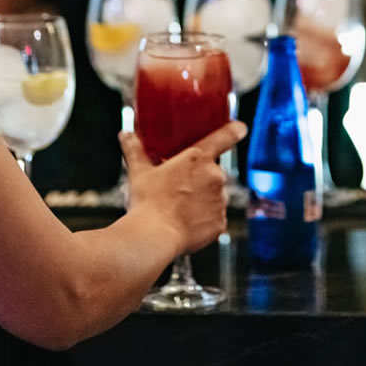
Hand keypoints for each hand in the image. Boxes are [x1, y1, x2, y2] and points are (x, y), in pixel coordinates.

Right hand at [120, 121, 246, 253]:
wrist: (153, 238)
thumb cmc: (147, 203)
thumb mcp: (138, 172)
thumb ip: (134, 150)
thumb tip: (125, 135)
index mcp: (197, 158)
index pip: (225, 137)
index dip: (234, 130)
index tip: (240, 127)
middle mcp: (215, 177)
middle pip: (213, 171)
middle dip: (200, 176)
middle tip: (179, 185)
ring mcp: (220, 201)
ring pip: (215, 194)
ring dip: (202, 197)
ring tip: (179, 207)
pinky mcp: (220, 223)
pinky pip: (215, 217)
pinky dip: (204, 219)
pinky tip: (186, 222)